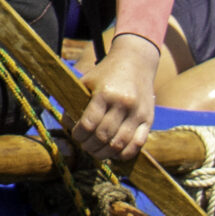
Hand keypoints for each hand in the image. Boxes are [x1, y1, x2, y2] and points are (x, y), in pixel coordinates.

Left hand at [71, 36, 157, 159]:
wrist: (135, 62)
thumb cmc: (106, 73)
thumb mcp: (88, 82)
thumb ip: (76, 102)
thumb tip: (66, 124)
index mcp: (105, 93)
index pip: (88, 124)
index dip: (78, 135)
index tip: (75, 135)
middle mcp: (123, 103)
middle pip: (103, 136)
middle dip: (89, 145)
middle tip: (84, 145)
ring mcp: (138, 113)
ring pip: (119, 143)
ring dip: (104, 153)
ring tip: (96, 151)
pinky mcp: (149, 119)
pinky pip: (137, 144)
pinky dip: (124, 153)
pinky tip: (114, 153)